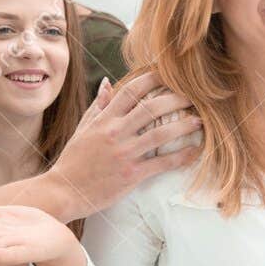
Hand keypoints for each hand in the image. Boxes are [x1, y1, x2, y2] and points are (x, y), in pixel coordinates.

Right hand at [50, 72, 202, 217]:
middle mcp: (116, 133)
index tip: (169, 74)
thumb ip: (98, 106)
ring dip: (183, 125)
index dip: (152, 79)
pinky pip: (161, 163)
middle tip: (194, 96)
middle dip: (176, 99)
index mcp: (104, 120)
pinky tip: (194, 151)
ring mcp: (124, 154)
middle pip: (151, 108)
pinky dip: (181, 156)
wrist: (64, 191)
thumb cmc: (73, 160)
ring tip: (200, 120)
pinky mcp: (131, 174)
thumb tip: (107, 83)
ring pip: (160, 134)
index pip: (131, 91)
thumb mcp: (83, 129)